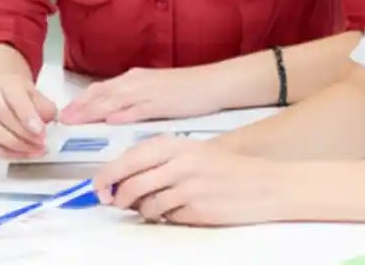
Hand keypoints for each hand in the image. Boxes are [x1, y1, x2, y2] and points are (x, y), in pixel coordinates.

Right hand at [0, 75, 57, 158]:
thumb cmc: (19, 96)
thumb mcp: (35, 95)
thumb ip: (45, 107)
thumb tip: (55, 120)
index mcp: (6, 82)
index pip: (14, 95)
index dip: (27, 114)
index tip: (41, 131)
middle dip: (22, 133)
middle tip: (40, 144)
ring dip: (11, 145)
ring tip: (32, 152)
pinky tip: (16, 155)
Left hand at [59, 66, 225, 124]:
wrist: (212, 83)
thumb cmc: (185, 88)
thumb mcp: (152, 90)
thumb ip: (132, 100)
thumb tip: (111, 114)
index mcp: (132, 79)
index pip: (100, 89)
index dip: (81, 101)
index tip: (65, 112)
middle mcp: (136, 83)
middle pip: (102, 95)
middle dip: (80, 107)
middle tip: (62, 119)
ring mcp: (148, 92)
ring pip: (115, 101)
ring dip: (94, 111)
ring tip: (77, 121)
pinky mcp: (163, 103)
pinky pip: (140, 108)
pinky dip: (125, 114)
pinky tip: (112, 120)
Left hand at [93, 135, 287, 225]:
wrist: (266, 184)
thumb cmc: (227, 168)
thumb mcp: (192, 152)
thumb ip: (160, 160)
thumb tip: (125, 177)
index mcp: (176, 146)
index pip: (130, 158)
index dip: (108, 174)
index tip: (97, 185)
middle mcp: (179, 164)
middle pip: (132, 183)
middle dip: (117, 196)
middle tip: (113, 202)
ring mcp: (188, 188)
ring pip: (146, 204)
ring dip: (140, 210)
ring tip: (147, 208)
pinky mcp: (197, 210)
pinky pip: (167, 218)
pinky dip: (163, 218)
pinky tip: (172, 213)